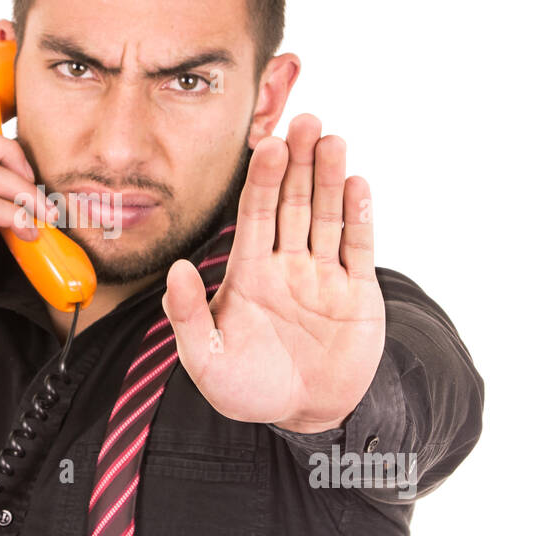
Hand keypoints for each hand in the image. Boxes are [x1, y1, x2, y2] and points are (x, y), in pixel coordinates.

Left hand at [160, 114, 385, 432]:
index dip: (261, 179)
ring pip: (327, 216)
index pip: (254, 214)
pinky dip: (360, 217)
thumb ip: (188, 316)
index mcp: (249, 273)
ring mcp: (324, 276)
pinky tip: (358, 184)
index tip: (266, 143)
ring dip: (330, 177)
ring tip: (332, 138)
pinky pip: (359, 247)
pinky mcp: (357, 293)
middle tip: (304, 120)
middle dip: (298, 162)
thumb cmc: (247, 389)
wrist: (302, 416)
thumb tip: (175, 270)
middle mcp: (287, 264)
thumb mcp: (206, 359)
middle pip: (293, 203)